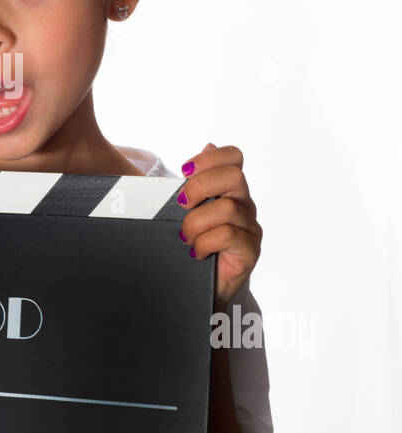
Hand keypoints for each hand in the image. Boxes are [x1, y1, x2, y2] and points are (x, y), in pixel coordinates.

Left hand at [176, 143, 261, 308]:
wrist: (202, 289)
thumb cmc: (193, 246)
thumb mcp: (187, 212)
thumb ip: (195, 183)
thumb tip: (208, 143)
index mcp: (229, 190)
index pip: (233, 158)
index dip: (210, 158)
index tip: (184, 170)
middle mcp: (244, 205)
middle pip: (234, 176)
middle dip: (201, 186)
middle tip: (182, 204)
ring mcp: (250, 228)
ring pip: (227, 209)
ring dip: (197, 223)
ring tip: (186, 238)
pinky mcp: (250, 250)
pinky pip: (228, 235)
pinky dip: (205, 243)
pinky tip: (196, 253)